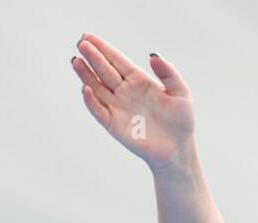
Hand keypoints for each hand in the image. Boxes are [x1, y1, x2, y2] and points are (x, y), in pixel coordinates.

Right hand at [70, 34, 194, 171]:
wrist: (178, 150)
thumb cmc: (181, 122)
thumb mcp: (181, 93)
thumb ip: (169, 72)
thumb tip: (153, 55)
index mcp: (138, 80)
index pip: (117, 60)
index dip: (103, 49)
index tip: (89, 37)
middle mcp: (125, 92)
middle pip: (104, 71)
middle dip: (92, 57)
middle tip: (81, 43)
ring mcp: (118, 108)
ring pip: (97, 88)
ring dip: (86, 74)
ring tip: (76, 60)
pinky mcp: (115, 125)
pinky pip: (99, 111)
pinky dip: (91, 101)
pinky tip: (86, 88)